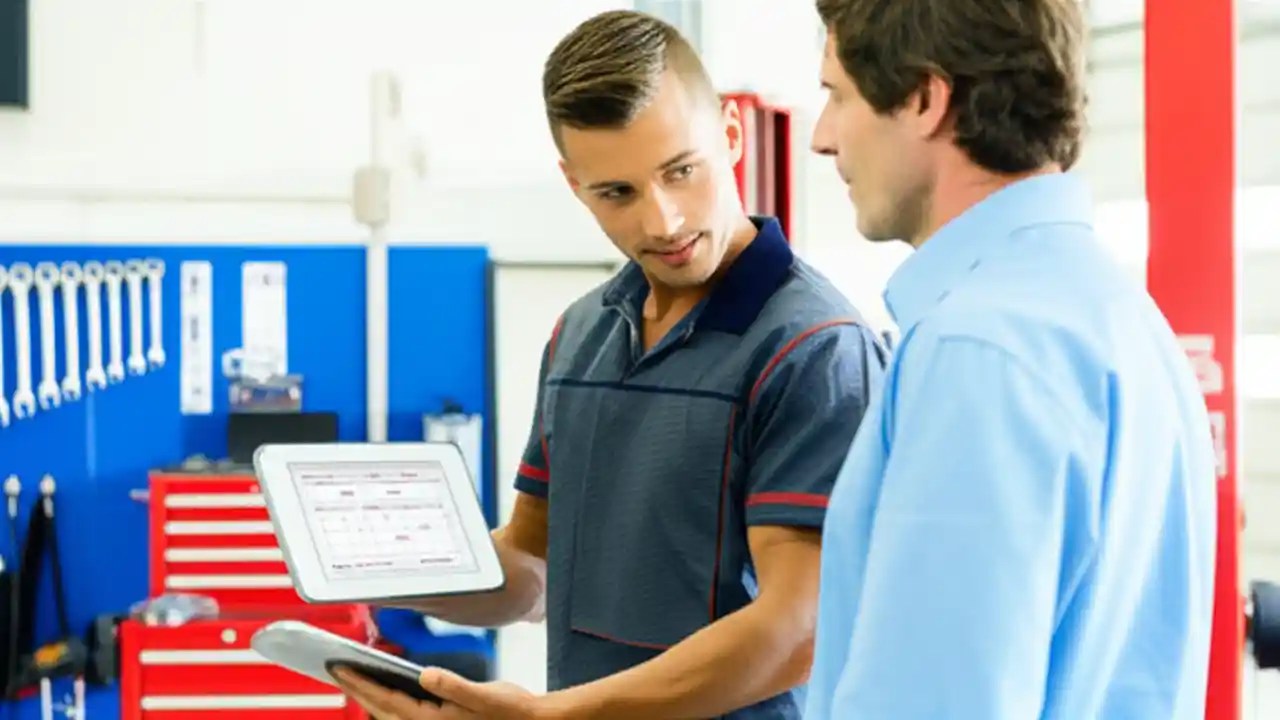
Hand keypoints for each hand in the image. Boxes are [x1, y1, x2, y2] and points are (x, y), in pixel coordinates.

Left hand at [333, 666, 556, 719]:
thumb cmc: (512, 711)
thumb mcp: (486, 696)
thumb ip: (454, 686)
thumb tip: (425, 674)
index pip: (385, 700)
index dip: (359, 683)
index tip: (338, 667)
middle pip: (381, 710)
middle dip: (357, 690)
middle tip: (336, 670)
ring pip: (389, 715)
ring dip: (370, 698)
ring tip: (355, 678)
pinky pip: (404, 715)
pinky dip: (389, 703)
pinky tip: (388, 690)